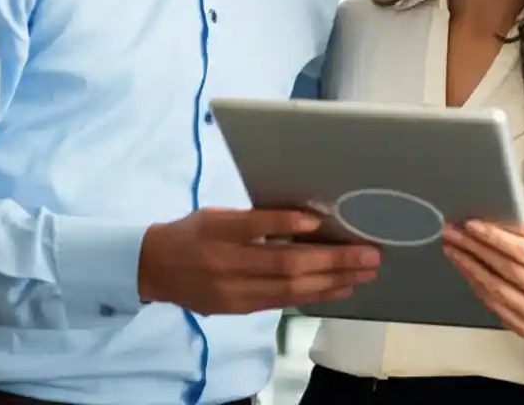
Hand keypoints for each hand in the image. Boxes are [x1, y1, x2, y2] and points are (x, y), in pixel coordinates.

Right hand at [138, 208, 381, 314]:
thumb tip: (307, 218)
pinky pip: (283, 302)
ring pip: (289, 288)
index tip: (317, 221)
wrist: (154, 269)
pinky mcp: (238, 308)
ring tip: (365, 272)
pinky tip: (341, 288)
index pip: (252, 226)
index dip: (284, 224)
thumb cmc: (193, 232)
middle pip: (284, 264)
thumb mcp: (216, 214)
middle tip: (369, 254)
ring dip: (333, 281)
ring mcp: (233, 290)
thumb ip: (254, 218)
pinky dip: (316, 295)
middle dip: (332, 260)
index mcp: (217, 230)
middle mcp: (225, 262)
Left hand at [442, 216, 523, 342]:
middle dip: (476, 249)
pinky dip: (476, 285)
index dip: (497, 238)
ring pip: (497, 289)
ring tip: (452, 249)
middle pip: (508, 270)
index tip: (472, 225)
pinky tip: (464, 269)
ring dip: (470, 268)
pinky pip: (494, 305)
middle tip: (452, 233)